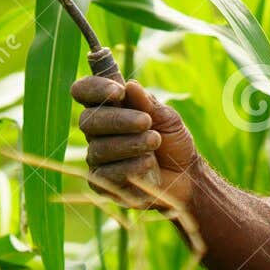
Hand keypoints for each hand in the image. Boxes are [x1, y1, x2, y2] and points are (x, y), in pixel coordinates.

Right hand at [70, 77, 198, 209]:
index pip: (84, 91)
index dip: (95, 88)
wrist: (185, 176)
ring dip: (130, 144)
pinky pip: (106, 174)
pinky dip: (130, 166)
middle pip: (88, 120)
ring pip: (98, 148)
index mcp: (109, 108)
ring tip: (155, 141)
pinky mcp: (102, 183)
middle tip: (146, 122)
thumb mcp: (167, 118)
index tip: (119, 91)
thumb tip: (130, 85)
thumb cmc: (173, 142)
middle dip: (118, 120)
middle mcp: (97, 132)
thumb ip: (148, 103)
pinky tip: (148, 163)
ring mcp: (98, 158)